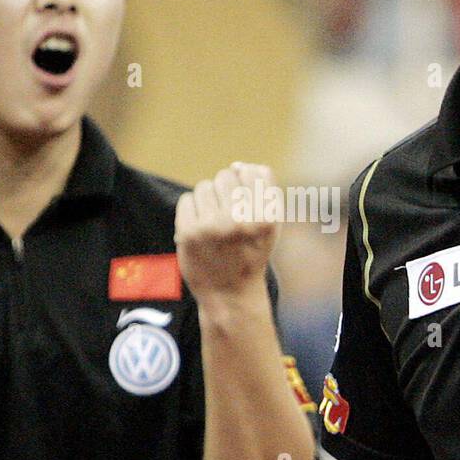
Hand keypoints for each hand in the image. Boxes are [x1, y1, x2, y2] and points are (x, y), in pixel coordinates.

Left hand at [175, 163, 278, 304]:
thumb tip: (236, 165)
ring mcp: (212, 227)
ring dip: (208, 201)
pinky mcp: (189, 233)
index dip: (248, 181)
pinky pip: (187, 200)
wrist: (230, 294)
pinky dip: (192, 211)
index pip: (255, 172)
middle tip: (227, 215)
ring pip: (205, 186)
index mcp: (266, 218)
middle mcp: (241, 221)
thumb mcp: (271, 225)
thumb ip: (263, 190)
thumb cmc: (251, 253)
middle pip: (226, 175)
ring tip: (214, 224)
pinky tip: (200, 229)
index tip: (246, 200)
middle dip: (225, 191)